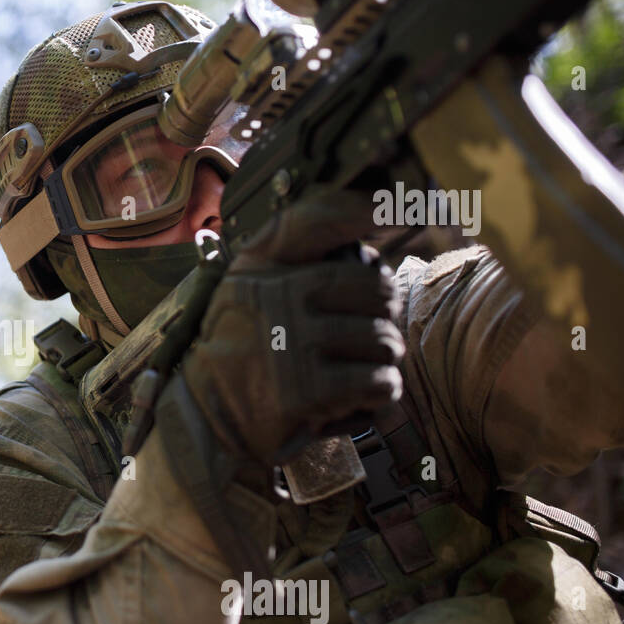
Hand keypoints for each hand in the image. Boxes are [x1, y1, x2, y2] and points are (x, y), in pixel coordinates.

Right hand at [184, 191, 404, 464]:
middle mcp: (274, 297)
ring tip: (348, 375)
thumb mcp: (251, 287)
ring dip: (379, 364)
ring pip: (386, 342)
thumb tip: (375, 208)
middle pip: (379, 289)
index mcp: (260, 266)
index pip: (319, 219)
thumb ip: (298, 252)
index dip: (370, 206)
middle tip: (356, 338)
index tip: (416, 204)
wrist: (207, 419)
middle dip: (381, 317)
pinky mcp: (306, 393)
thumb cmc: (245, 347)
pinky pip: (382, 386)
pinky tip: (347, 401)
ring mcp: (290, 343)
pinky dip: (375, 400)